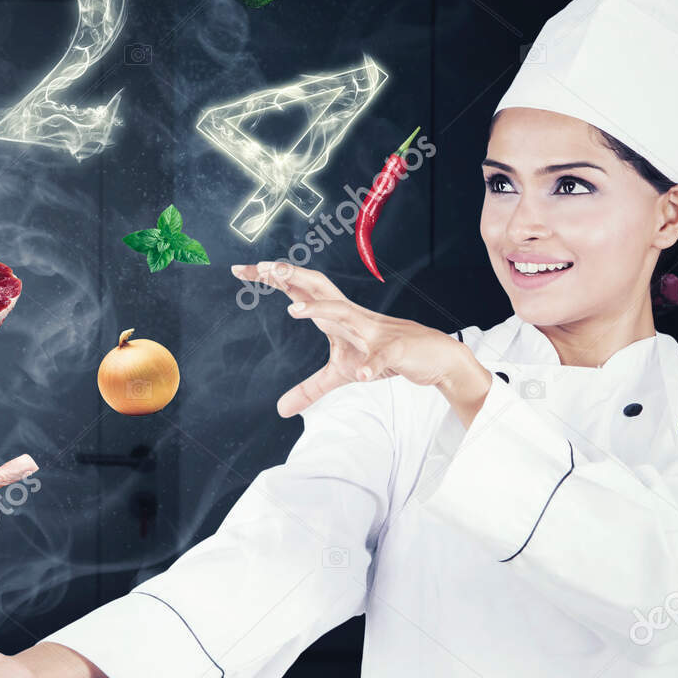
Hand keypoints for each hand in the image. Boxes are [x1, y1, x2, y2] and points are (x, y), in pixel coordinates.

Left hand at [230, 260, 490, 419]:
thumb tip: (280, 409)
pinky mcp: (396, 352)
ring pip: (346, 314)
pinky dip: (372, 364)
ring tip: (293, 310)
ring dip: (321, 311)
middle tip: (265, 267)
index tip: (244, 269)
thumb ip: (311, 388)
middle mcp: (353, 316)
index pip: (301, 290)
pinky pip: (383, 358)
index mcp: (337, 317)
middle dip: (292, 276)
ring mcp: (375, 333)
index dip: (275, 278)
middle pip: (319, 288)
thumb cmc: (387, 356)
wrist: (433, 358)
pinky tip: (361, 373)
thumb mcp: (341, 375)